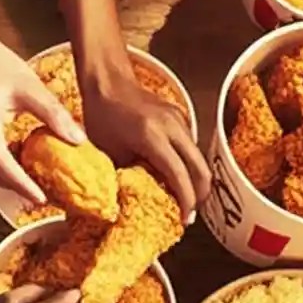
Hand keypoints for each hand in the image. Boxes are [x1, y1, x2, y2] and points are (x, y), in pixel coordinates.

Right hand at [0, 39, 85, 203]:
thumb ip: (53, 113)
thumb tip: (78, 140)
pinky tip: (25, 169)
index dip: (20, 183)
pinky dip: (5, 172)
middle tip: (48, 196)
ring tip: (40, 186)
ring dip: (11, 183)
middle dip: (18, 189)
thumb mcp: (30, 86)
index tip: (40, 197)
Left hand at [80, 59, 210, 219]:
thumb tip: (141, 202)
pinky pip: (192, 146)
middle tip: (189, 214)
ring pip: (199, 158)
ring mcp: (180, 119)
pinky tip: (178, 177)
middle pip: (201, 168)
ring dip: (196, 180)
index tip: (184, 220)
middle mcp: (172, 127)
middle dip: (199, 195)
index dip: (185, 202)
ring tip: (184, 199)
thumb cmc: (102, 117)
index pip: (179, 175)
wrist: (108, 82)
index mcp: (152, 137)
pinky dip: (190, 165)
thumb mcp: (110, 153)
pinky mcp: (181, 116)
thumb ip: (129, 176)